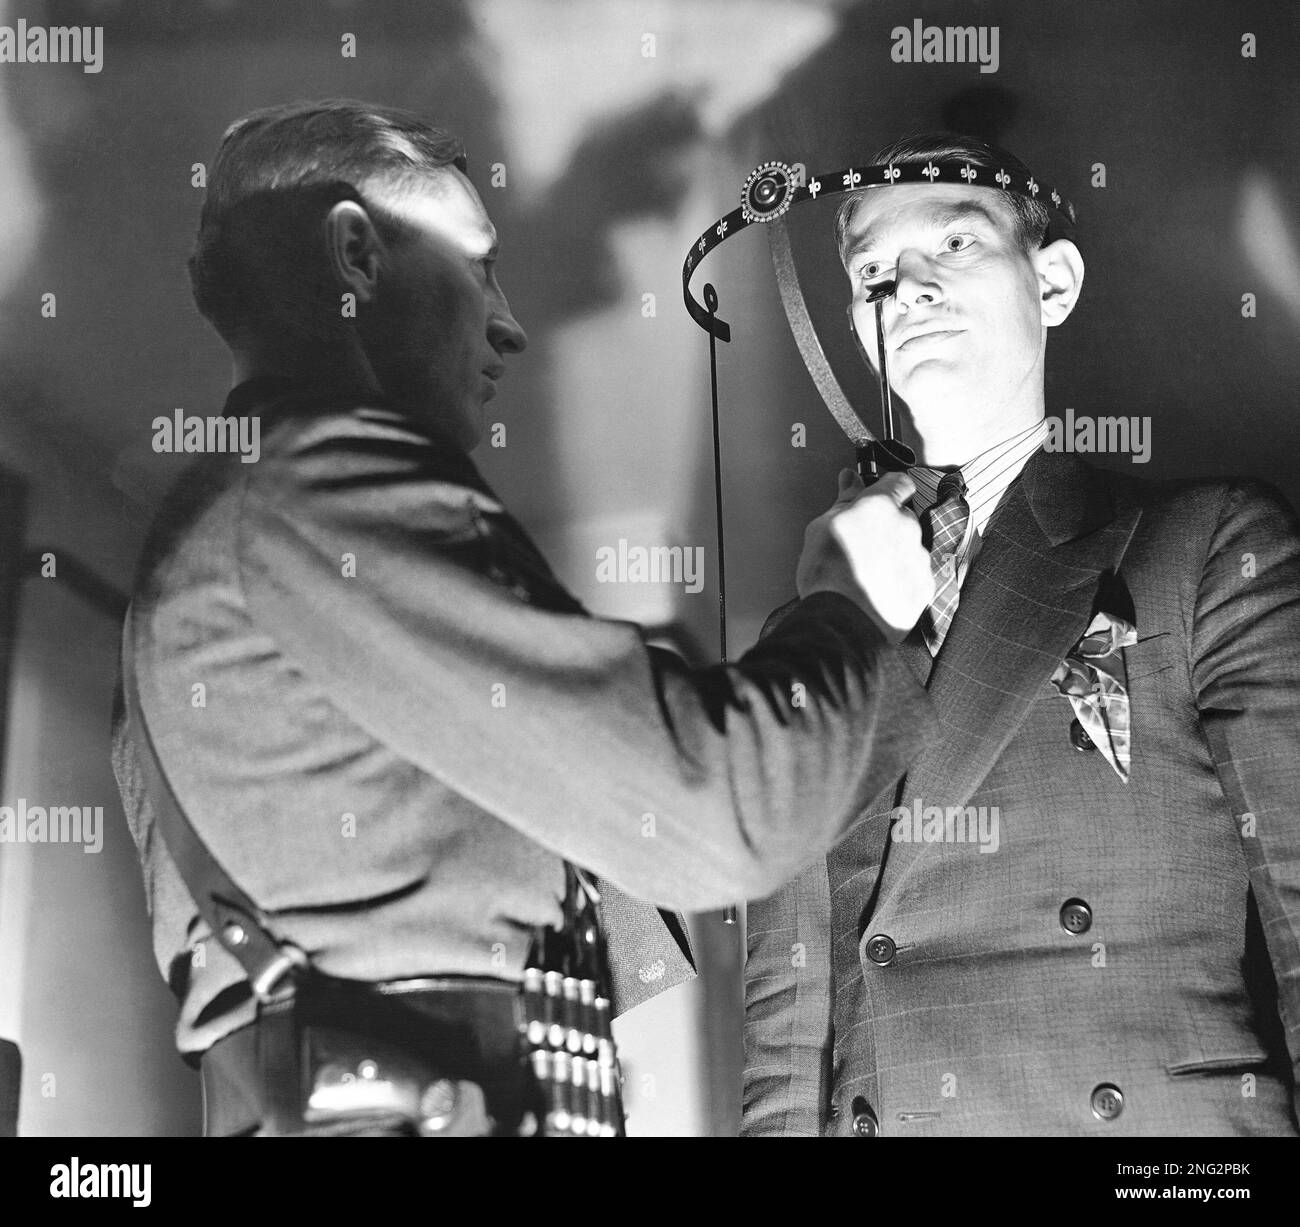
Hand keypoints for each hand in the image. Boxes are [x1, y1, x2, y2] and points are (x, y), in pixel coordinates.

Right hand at [796, 469, 933, 641]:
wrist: (842, 623)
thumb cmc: (828, 574)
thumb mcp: (822, 528)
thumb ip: (844, 501)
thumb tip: (850, 479)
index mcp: (881, 507)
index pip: (899, 482)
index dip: (889, 489)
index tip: (878, 498)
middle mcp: (907, 527)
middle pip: (903, 518)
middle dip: (887, 527)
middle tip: (862, 546)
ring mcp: (919, 558)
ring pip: (910, 548)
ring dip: (894, 555)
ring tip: (868, 576)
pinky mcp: (925, 587)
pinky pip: (915, 576)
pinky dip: (901, 581)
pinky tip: (879, 592)